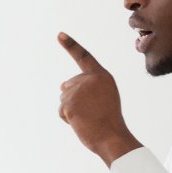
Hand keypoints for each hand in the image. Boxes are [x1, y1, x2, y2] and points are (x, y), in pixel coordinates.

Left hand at [57, 32, 140, 165]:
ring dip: (71, 111)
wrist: (112, 137)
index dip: (71, 45)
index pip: (84, 57)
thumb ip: (84, 87)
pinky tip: (80, 122)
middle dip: (74, 100)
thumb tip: (61, 84)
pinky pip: (61, 111)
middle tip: (91, 112)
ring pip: (64, 98)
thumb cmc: (108, 121)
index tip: (59, 35)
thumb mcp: (102, 98)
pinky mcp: (69, 102)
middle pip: (69, 85)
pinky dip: (67, 119)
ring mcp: (79, 89)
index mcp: (102, 75)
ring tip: (88, 118)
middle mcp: (90, 78)